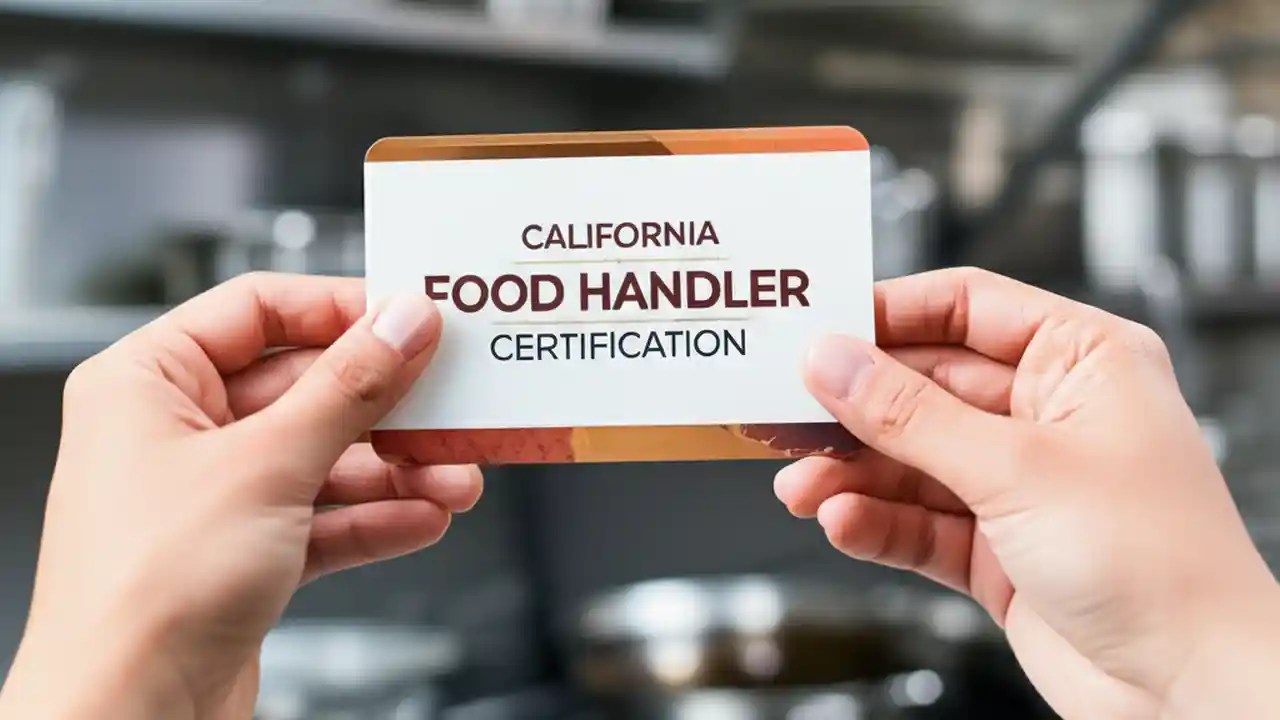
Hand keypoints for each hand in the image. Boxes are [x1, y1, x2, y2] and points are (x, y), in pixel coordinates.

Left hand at [0, 274, 482, 719]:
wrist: (128, 717)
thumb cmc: (143, 592)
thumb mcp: (268, 465)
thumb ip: (348, 388)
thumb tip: (402, 324)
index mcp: (149, 382)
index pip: (259, 310)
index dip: (341, 309)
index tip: (410, 318)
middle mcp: (177, 432)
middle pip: (305, 387)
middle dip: (386, 407)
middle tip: (451, 403)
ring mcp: (214, 495)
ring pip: (324, 457)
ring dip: (395, 469)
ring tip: (453, 476)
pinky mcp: (245, 553)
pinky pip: (324, 516)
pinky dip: (376, 518)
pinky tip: (423, 517)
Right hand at [774, 268, 1279, 718]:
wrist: (1190, 689)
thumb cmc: (1160, 563)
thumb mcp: (1016, 468)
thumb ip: (909, 414)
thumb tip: (833, 361)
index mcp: (1080, 362)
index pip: (965, 308)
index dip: (888, 314)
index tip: (819, 328)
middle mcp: (1048, 416)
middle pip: (925, 388)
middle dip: (856, 406)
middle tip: (789, 410)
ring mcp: (1019, 484)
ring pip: (913, 460)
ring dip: (854, 473)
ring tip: (802, 484)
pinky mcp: (996, 549)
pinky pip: (918, 521)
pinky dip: (877, 522)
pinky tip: (843, 522)